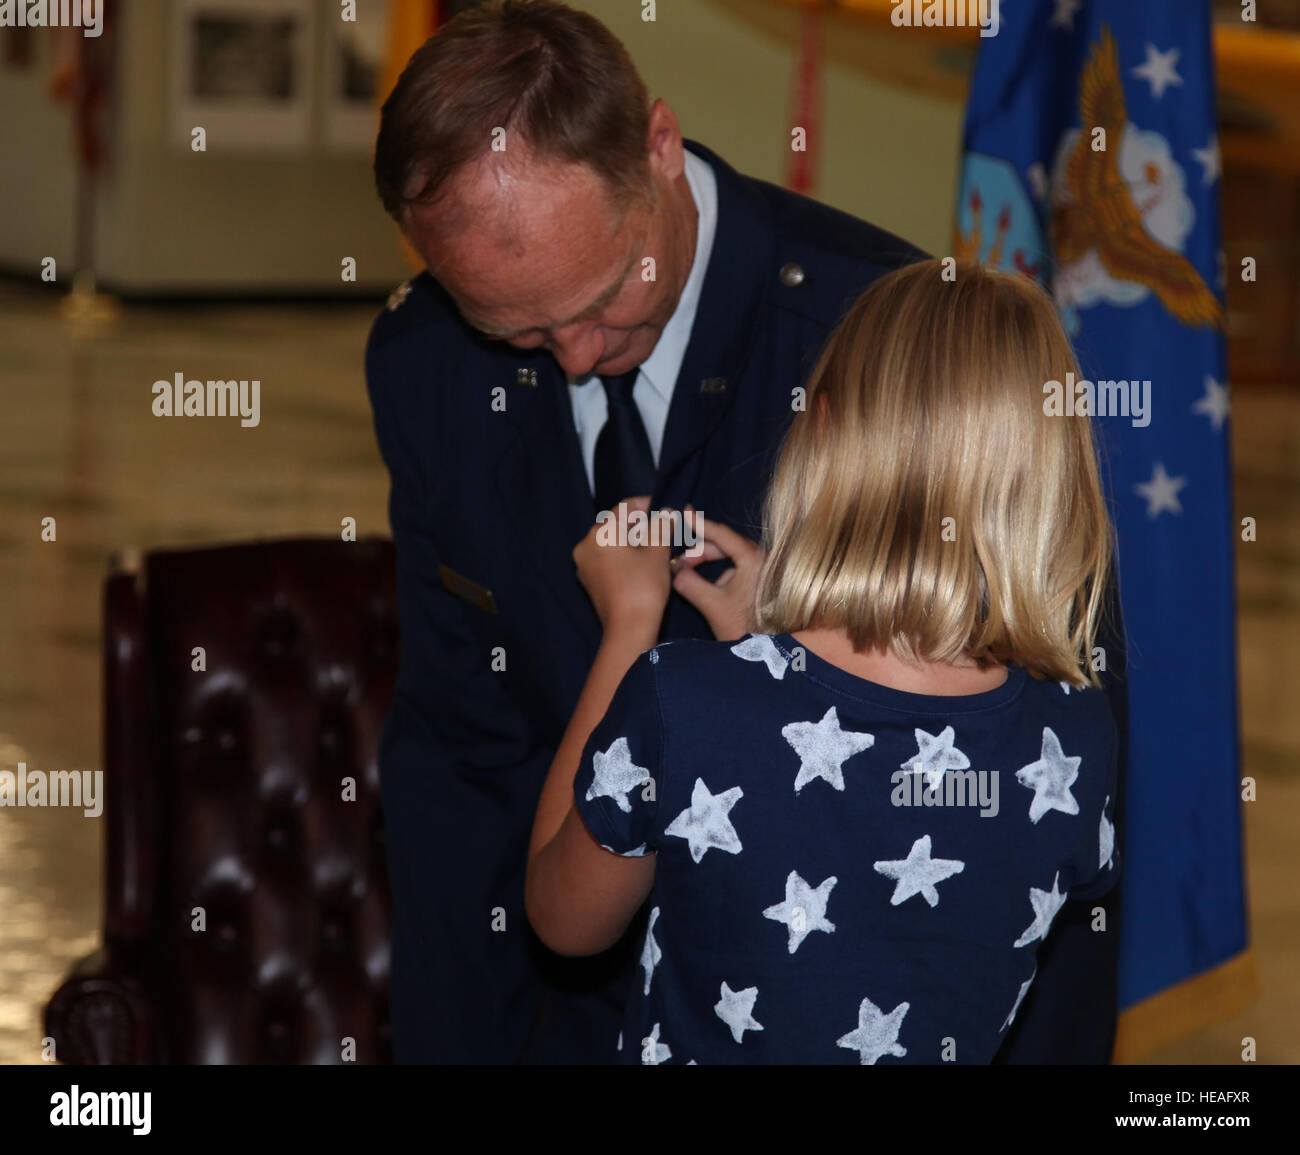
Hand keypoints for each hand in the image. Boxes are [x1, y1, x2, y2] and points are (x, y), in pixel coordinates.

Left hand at [573, 496, 672, 634]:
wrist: (628, 630)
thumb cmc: (643, 587)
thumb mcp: (657, 552)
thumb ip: (662, 526)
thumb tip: (667, 513)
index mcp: (600, 532)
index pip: (625, 507)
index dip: (648, 504)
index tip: (665, 508)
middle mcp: (586, 545)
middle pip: (617, 525)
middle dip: (642, 525)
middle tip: (665, 529)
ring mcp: (584, 565)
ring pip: (612, 543)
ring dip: (634, 541)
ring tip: (658, 547)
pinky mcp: (589, 581)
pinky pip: (607, 560)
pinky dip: (624, 557)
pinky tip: (643, 564)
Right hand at [671, 507, 765, 640]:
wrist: (773, 653)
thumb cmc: (746, 628)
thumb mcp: (712, 605)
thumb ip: (689, 583)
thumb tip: (674, 570)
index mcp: (753, 559)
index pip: (721, 534)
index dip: (699, 524)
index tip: (682, 513)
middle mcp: (763, 560)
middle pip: (725, 545)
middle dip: (700, 552)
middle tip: (680, 562)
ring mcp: (765, 572)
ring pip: (731, 559)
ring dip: (709, 565)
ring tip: (689, 578)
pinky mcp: (763, 584)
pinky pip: (738, 570)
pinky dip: (721, 575)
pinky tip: (708, 589)